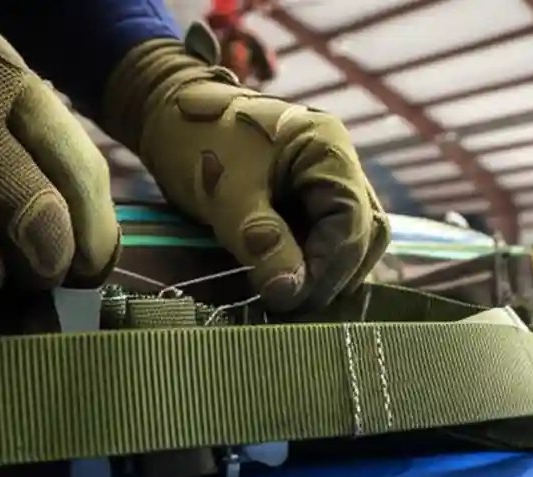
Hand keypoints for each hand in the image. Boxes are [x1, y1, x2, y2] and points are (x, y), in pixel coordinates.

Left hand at [100, 31, 389, 312]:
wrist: (168, 114)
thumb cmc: (197, 141)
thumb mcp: (226, 193)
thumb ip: (261, 240)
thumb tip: (289, 293)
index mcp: (328, 147)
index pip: (352, 220)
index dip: (328, 267)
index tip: (293, 300)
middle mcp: (340, 162)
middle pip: (364, 232)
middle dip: (333, 274)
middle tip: (293, 306)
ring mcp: (328, 180)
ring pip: (352, 238)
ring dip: (327, 273)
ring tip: (290, 298)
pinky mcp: (310, 197)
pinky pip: (328, 237)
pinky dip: (312, 262)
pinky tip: (287, 280)